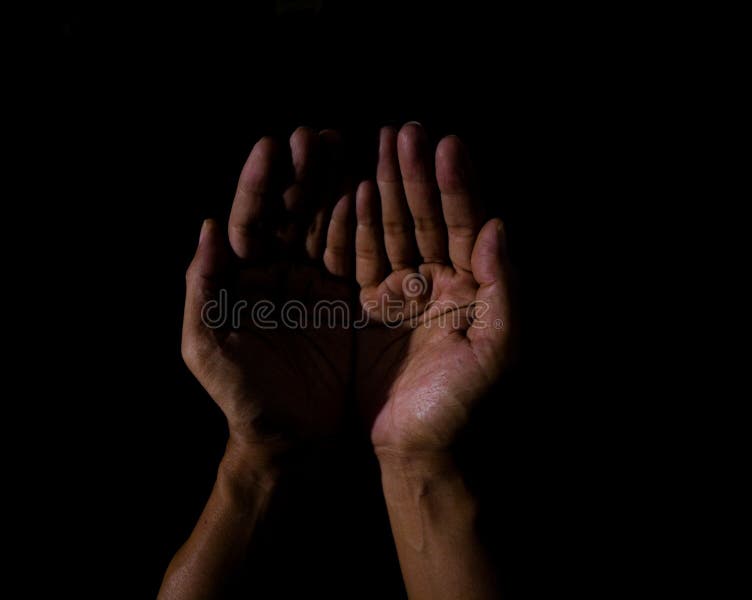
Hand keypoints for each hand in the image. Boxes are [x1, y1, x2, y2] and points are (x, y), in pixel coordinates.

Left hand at [182, 127, 353, 462]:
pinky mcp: (347, 296)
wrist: (292, 436)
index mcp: (240, 276)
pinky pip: (356, 253)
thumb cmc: (242, 395)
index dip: (258, 183)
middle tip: (316, 134)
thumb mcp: (207, 346)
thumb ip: (202, 288)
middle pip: (289, 210)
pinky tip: (374, 186)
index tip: (272, 145)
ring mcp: (314, 280)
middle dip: (300, 171)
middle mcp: (277, 269)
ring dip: (334, 183)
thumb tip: (208, 226)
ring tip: (346, 144)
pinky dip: (364, 222)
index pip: (248, 219)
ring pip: (324, 222)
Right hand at [342, 123, 511, 454]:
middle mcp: (440, 280)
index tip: (446, 143)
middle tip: (405, 130)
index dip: (457, 185)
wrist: (418, 450)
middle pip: (427, 217)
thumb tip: (501, 225)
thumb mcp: (496, 350)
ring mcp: (401, 291)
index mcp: (474, 286)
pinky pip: (358, 258)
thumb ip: (503, 288)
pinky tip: (348, 190)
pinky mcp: (366, 306)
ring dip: (384, 187)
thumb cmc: (463, 406)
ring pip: (392, 229)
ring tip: (378, 144)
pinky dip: (353, 226)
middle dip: (417, 174)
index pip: (467, 224)